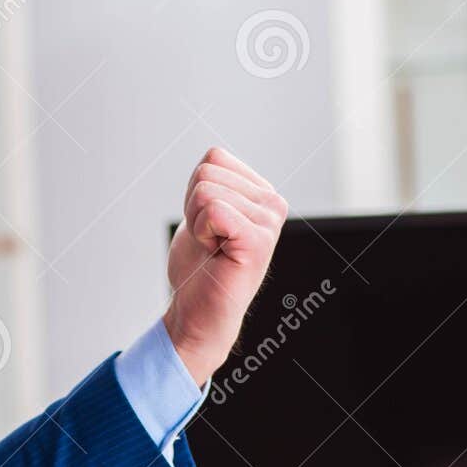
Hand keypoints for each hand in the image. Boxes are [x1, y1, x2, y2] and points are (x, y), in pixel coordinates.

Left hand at [164, 147, 286, 384]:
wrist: (198, 311)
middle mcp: (273, 203)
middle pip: (208, 172)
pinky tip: (217, 253)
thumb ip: (214, 182)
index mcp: (262, 192)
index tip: (208, 224)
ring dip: (196, 223)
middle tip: (210, 240)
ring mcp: (269, 222)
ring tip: (214, 248)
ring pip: (206, 190)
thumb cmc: (200, 266)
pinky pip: (213, 209)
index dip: (196, 191)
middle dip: (193, 207)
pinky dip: (201, 231)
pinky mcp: (258, 241)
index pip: (215, 158)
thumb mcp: (204, 211)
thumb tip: (215, 155)